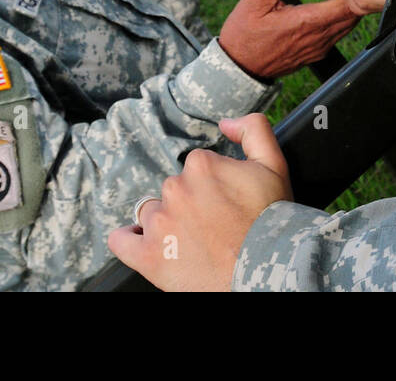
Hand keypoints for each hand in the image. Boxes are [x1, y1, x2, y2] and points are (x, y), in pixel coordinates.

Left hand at [108, 114, 291, 290]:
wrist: (268, 272)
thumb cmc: (273, 223)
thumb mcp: (275, 166)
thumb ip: (254, 129)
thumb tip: (226, 123)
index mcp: (200, 165)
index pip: (197, 168)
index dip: (214, 186)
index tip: (226, 204)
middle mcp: (175, 189)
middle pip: (174, 190)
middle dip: (192, 204)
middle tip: (215, 226)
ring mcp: (159, 224)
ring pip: (152, 213)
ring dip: (167, 223)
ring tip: (193, 242)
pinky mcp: (148, 256)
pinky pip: (121, 240)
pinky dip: (130, 239)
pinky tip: (148, 244)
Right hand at [218, 0, 359, 78]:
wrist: (238, 67)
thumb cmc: (244, 35)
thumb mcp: (255, 0)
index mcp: (307, 22)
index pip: (346, 5)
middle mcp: (318, 38)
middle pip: (352, 16)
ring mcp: (318, 49)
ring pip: (346, 27)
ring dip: (343, 9)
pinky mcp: (315, 54)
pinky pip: (335, 36)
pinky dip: (335, 21)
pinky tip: (320, 10)